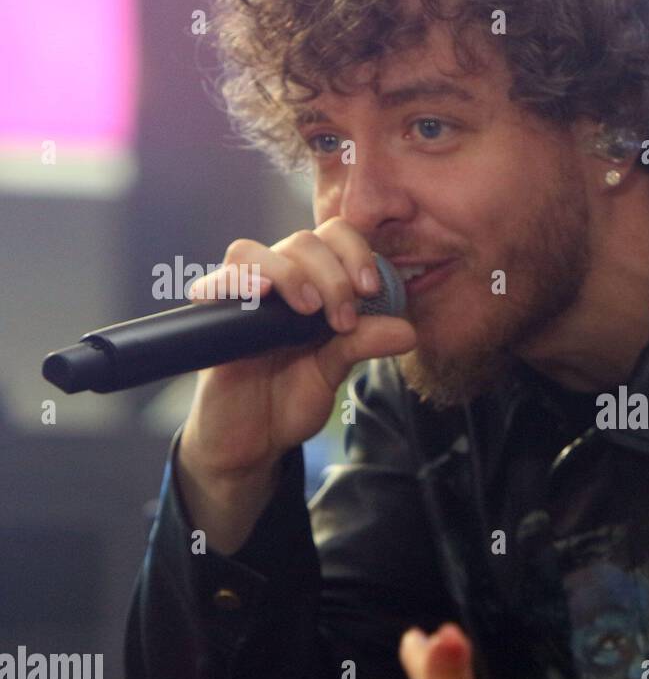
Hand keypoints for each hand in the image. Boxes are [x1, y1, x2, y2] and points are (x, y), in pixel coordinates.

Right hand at [179, 216, 416, 482]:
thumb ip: (364, 345)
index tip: (370, 290)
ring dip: (288, 272)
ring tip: (308, 309)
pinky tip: (258, 293)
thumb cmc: (290, 398)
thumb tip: (409, 330)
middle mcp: (276, 284)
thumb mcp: (334, 372)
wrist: (251, 440)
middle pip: (301, 241)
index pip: (333, 237)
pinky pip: (213, 285)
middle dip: (332, 274)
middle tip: (343, 319)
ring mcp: (240, 300)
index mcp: (312, 286)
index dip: (356, 253)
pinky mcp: (210, 322)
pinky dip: (234, 282)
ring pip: (251, 251)